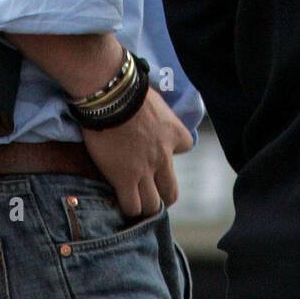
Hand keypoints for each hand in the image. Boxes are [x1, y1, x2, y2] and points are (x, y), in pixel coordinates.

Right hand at [81, 87, 193, 216]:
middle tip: (149, 192)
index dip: (172, 149)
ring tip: (135, 203)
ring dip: (146, 206)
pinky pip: (132, 206)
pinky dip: (129, 208)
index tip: (159, 148)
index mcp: (175, 133)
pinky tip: (121, 202)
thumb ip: (155, 112)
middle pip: (172, 192)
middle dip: (162, 196)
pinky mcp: (124, 179)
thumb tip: (146, 109)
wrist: (113, 97)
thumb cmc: (130, 90)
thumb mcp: (154, 100)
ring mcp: (145, 171)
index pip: (186, 146)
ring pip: (153, 206)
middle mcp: (164, 157)